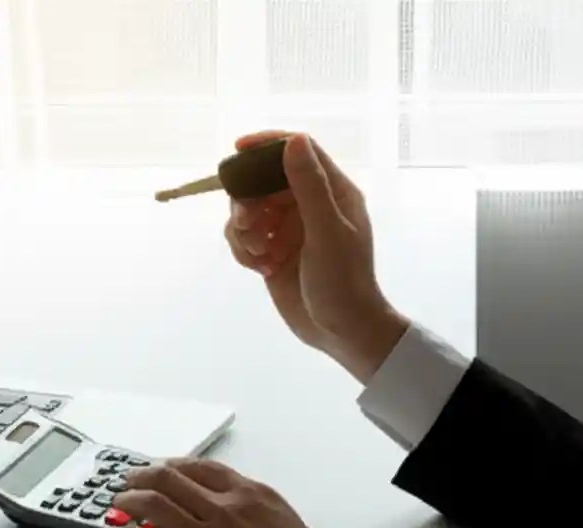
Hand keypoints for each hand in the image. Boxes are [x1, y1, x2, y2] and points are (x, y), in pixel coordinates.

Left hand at [113, 458, 334, 527]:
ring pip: (155, 505)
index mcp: (249, 495)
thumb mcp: (288, 523)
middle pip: (170, 479)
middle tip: (132, 479)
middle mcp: (223, 509)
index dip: (176, 465)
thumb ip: (262, 512)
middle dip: (144, 476)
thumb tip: (252, 515)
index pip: (201, 468)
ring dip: (132, 500)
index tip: (164, 468)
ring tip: (121, 502)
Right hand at [224, 131, 408, 383]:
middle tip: (245, 223)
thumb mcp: (326, 232)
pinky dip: (244, 249)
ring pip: (249, 209)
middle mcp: (309, 205)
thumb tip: (294, 140)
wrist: (341, 332)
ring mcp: (289, 229)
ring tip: (257, 254)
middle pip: (265, 180)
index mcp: (333, 192)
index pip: (298, 151)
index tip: (239, 149)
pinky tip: (260, 268)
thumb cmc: (343, 281)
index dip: (268, 145)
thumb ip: (309, 187)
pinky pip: (244, 237)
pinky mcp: (272, 251)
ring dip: (244, 229)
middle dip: (248, 199)